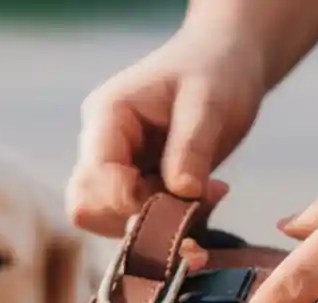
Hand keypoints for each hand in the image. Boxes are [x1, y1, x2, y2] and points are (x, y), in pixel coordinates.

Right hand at [68, 26, 267, 235]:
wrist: (227, 62)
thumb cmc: (215, 70)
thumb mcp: (209, 102)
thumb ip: (191, 146)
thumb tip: (182, 192)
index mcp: (107, 117)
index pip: (93, 181)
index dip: (131, 203)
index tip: (180, 199)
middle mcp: (102, 146)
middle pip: (89, 208)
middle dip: (140, 219)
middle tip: (194, 203)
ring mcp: (118, 167)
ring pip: (114, 221)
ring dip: (163, 224)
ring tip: (209, 193)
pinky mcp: (139, 183)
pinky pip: (143, 219)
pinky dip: (176, 221)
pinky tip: (209, 194)